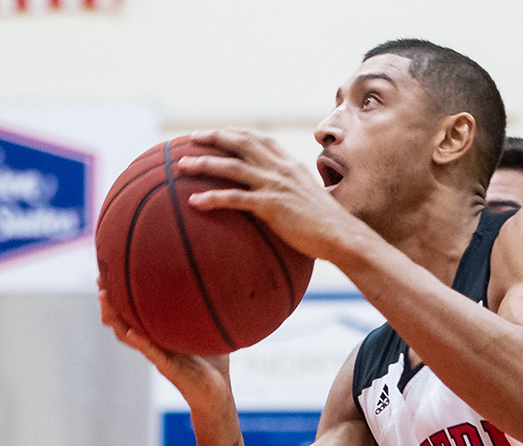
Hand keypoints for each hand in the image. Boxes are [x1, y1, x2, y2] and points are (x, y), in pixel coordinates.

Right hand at [98, 284, 232, 413]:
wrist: (218, 396)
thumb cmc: (214, 366)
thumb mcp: (210, 332)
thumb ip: (210, 311)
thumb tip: (220, 285)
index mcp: (159, 335)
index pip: (132, 314)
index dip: (120, 296)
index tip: (110, 274)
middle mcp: (153, 344)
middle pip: (120, 322)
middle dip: (108, 302)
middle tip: (100, 281)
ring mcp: (158, 356)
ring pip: (127, 336)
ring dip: (115, 318)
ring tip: (105, 297)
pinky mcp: (169, 368)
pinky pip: (151, 353)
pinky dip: (141, 342)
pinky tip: (131, 332)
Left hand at [175, 128, 362, 261]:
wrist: (341, 235)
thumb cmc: (327, 223)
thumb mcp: (308, 197)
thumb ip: (292, 190)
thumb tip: (280, 198)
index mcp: (289, 164)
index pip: (259, 139)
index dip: (235, 133)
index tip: (216, 132)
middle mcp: (280, 169)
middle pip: (240, 144)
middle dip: (213, 138)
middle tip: (190, 139)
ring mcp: (275, 185)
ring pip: (231, 167)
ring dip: (204, 163)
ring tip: (181, 165)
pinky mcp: (270, 205)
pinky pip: (234, 199)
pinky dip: (212, 198)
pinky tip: (194, 202)